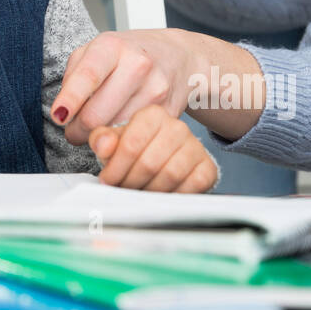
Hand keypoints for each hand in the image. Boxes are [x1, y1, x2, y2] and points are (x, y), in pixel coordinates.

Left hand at [52, 30, 192, 145]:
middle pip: (97, 114)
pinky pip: (134, 137)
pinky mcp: (169, 112)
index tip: (58, 116)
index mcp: (113, 47)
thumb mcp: (96, 51)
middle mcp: (137, 65)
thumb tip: (64, 112)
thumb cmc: (129, 54)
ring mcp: (156, 90)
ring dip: (99, 137)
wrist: (177, 57)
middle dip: (77, 130)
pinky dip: (121, 139)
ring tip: (98, 127)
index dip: (70, 100)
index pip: (87, 76)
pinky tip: (119, 127)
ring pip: (113, 131)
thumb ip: (74, 76)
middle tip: (74, 131)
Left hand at [89, 105, 217, 192]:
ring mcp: (196, 146)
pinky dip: (173, 195)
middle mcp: (177, 127)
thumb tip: (103, 145)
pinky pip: (191, 186)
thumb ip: (103, 140)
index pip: (131, 144)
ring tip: (138, 191)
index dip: (116, 167)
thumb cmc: (135, 148)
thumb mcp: (114, 141)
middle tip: (122, 189)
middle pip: (149, 163)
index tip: (108, 179)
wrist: (164, 157)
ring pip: (170, 175)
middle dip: (130, 182)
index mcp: (153, 115)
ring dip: (150, 190)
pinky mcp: (207, 167)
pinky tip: (160, 194)